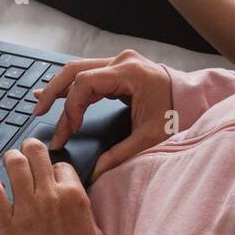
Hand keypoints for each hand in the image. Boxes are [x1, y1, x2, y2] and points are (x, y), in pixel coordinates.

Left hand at [0, 138, 105, 234]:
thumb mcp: (94, 231)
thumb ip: (82, 208)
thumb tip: (74, 197)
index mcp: (74, 196)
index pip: (61, 165)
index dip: (54, 170)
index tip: (50, 176)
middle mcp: (50, 196)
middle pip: (36, 153)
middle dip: (30, 149)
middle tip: (26, 152)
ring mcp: (26, 208)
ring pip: (14, 164)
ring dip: (11, 159)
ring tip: (9, 162)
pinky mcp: (5, 224)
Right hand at [34, 50, 174, 180]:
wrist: (195, 99)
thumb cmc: (178, 114)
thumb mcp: (151, 138)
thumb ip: (121, 154)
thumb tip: (97, 172)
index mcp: (130, 73)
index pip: (85, 84)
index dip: (71, 108)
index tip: (68, 132)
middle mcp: (122, 62)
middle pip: (75, 71)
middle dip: (54, 92)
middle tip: (39, 112)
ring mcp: (120, 63)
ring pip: (78, 70)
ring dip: (59, 88)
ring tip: (40, 104)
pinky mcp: (119, 69)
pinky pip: (88, 75)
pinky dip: (71, 86)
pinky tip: (53, 92)